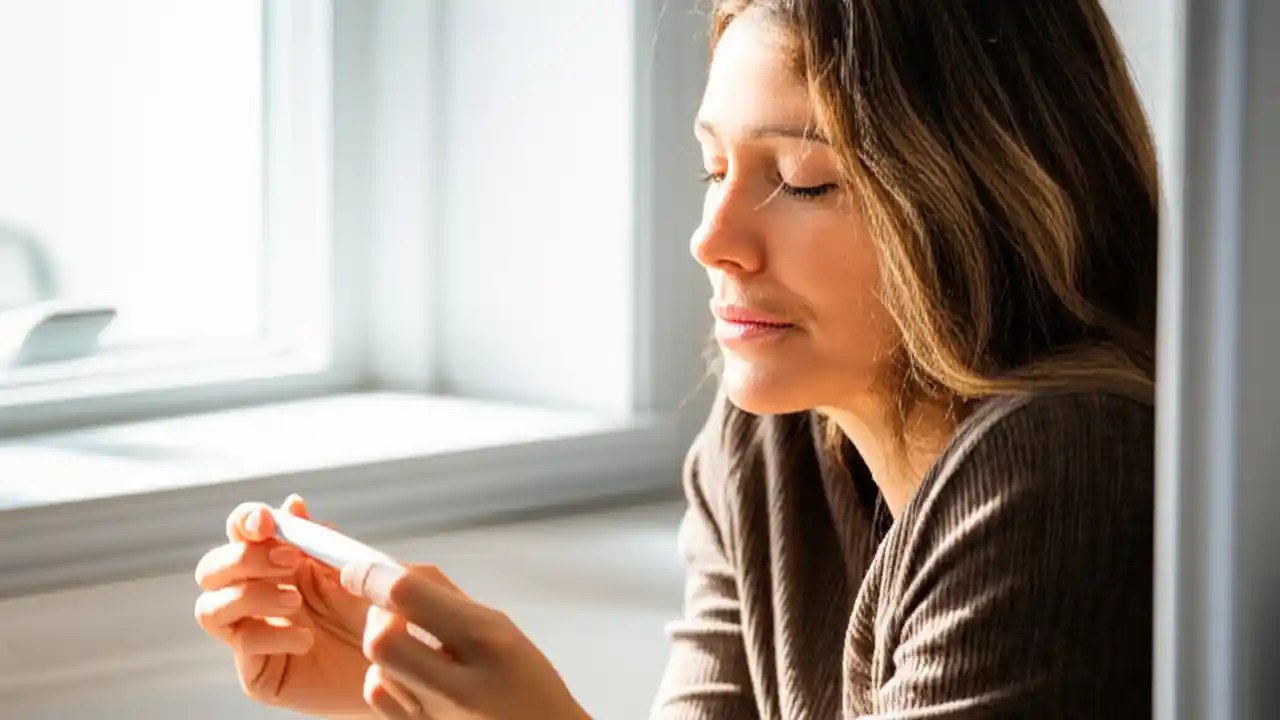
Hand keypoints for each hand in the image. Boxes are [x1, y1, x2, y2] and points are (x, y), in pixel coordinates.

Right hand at [194, 495, 371, 715]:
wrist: (396, 665)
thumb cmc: (376, 615)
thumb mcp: (353, 570)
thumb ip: (321, 541)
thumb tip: (293, 504)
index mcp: (275, 563)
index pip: (240, 533)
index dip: (244, 521)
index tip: (266, 520)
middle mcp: (255, 596)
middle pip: (211, 568)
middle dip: (243, 558)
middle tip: (288, 560)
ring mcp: (252, 634)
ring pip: (210, 608)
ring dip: (250, 595)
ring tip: (295, 600)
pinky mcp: (257, 673)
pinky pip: (243, 647)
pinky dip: (272, 636)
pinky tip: (306, 639)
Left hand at [342, 562, 590, 719]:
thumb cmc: (530, 686)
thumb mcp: (503, 629)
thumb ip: (450, 599)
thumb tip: (397, 570)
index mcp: (485, 641)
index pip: (409, 596)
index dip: (374, 577)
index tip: (360, 570)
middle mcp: (458, 684)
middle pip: (381, 640)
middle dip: (378, 618)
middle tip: (393, 612)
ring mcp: (436, 719)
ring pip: (375, 671)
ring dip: (383, 650)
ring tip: (414, 649)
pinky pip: (379, 700)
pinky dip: (384, 680)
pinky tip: (409, 677)